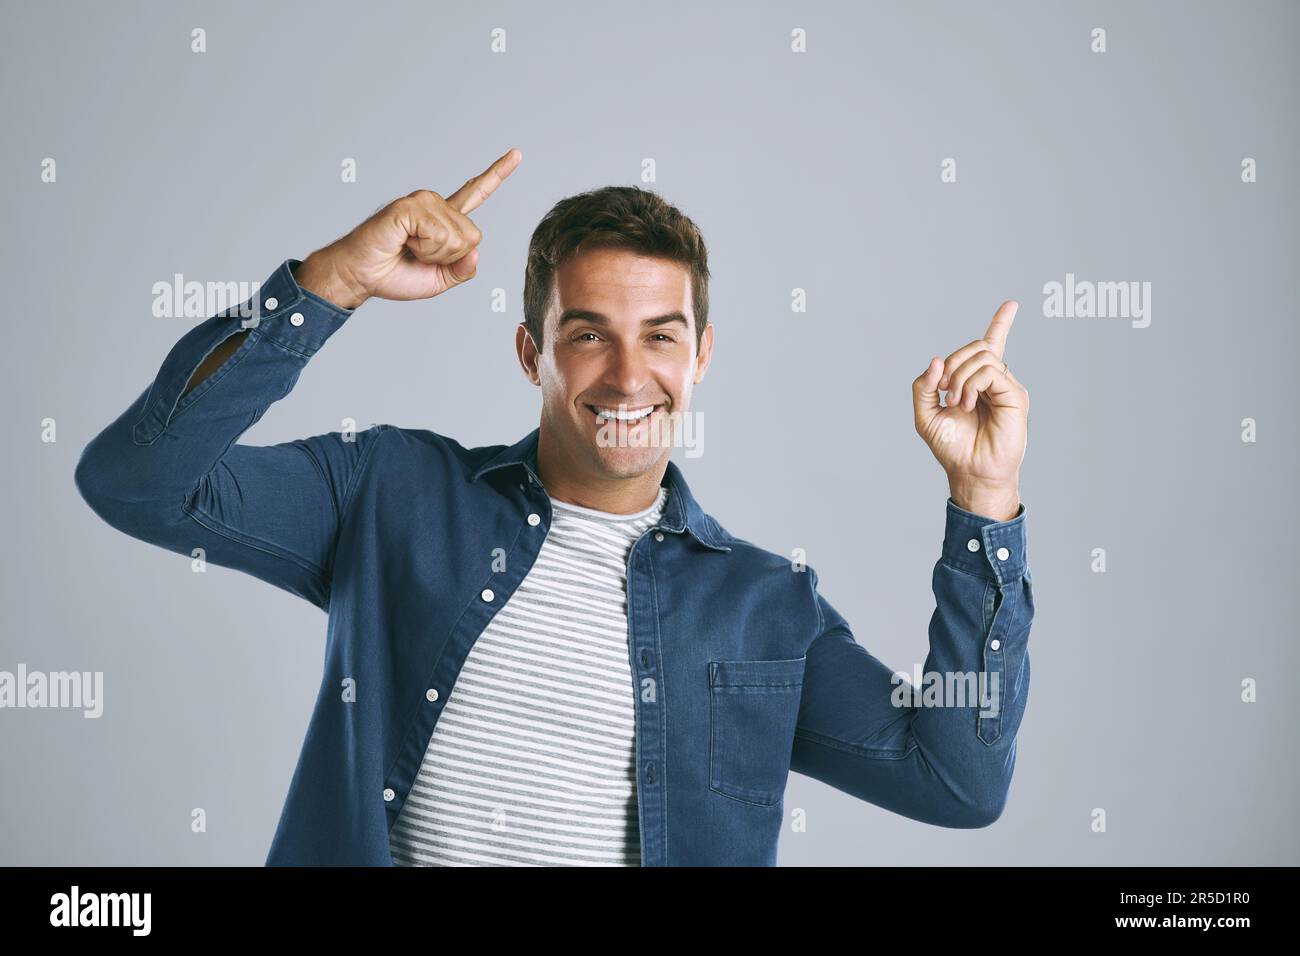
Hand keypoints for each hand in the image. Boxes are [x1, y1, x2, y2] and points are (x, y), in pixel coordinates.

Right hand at [293, 147, 522, 308]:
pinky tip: (402, 242)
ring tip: (407, 248)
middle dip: (450, 257)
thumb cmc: (395, 274)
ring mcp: (422, 202)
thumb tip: (475, 252)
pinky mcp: (409, 207)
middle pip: (473, 236)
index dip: (497, 174)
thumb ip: (463, 270)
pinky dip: (424, 249)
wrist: (362, 277)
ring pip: (458, 238)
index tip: (517, 154)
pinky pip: (438, 235)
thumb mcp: (440, 280)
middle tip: (418, 256)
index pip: (476, 193)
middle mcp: (436, 204)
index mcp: (445, 218)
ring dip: (434, 255)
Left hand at [912, 300, 1028, 519]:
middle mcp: (994, 381)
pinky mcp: (1015, 396)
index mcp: (975, 382)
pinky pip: (990, 371)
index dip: (1001, 324)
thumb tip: (936, 360)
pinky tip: (967, 404)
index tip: (1012, 304)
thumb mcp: (925, 415)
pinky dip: (971, 384)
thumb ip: (923, 387)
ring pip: (982, 355)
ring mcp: (1006, 387)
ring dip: (959, 376)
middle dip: (953, 363)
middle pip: (976, 346)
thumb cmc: (951, 447)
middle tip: (944, 392)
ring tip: (956, 402)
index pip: (991, 345)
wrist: (970, 472)